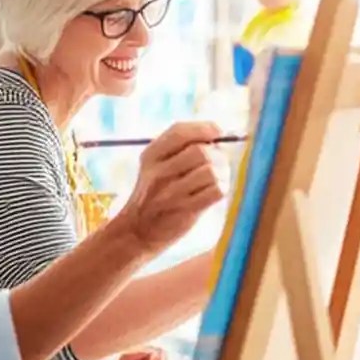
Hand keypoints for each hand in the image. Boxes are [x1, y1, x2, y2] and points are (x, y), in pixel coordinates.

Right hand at [113, 121, 227, 253]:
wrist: (138, 230)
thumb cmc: (155, 193)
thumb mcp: (156, 164)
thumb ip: (181, 146)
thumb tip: (217, 132)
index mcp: (151, 155)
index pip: (180, 132)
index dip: (204, 128)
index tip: (217, 132)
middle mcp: (158, 172)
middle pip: (201, 151)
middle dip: (217, 155)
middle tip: (219, 163)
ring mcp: (170, 192)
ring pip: (211, 171)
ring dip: (222, 174)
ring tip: (216, 179)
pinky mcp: (184, 210)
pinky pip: (215, 192)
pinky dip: (220, 190)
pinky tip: (212, 193)